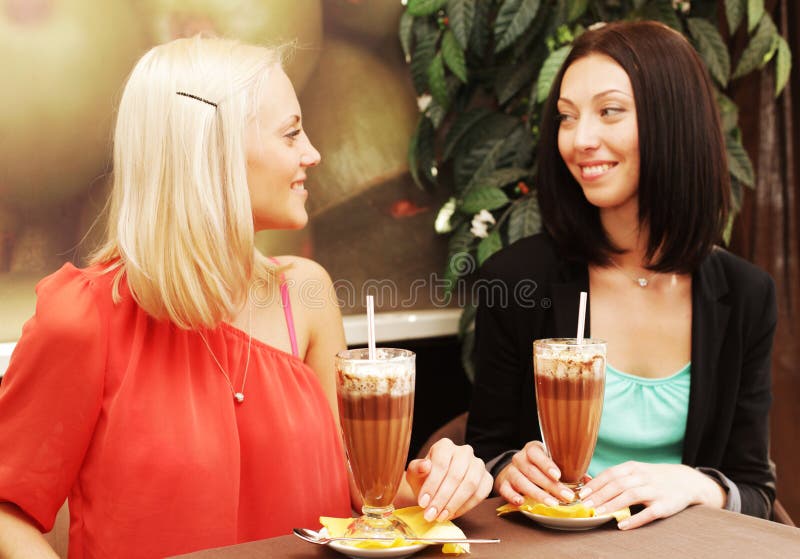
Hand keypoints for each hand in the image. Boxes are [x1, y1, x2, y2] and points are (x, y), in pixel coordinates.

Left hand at [405, 438, 492, 521]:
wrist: (436, 488)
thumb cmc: (424, 478)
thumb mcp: (415, 474)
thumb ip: (416, 469)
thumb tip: (425, 466)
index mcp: (445, 446)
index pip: (441, 464)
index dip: (432, 485)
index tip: (423, 503)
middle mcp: (464, 451)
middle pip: (456, 475)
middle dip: (442, 498)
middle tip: (431, 515)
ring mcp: (478, 464)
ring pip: (470, 484)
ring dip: (454, 504)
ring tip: (441, 517)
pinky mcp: (487, 479)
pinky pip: (480, 494)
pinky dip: (466, 507)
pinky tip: (452, 514)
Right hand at [495, 440, 576, 506]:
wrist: (515, 469)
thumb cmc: (539, 466)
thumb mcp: (551, 462)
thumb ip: (567, 469)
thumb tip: (588, 480)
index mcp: (531, 449)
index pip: (536, 454)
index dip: (546, 464)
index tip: (558, 475)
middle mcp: (519, 459)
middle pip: (533, 472)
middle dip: (551, 486)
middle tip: (566, 496)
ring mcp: (510, 471)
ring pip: (522, 482)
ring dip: (538, 494)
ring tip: (552, 503)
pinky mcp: (503, 484)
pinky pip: (505, 490)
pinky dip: (512, 496)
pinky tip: (522, 502)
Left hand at [578, 462, 726, 529]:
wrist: (687, 481)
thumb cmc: (653, 477)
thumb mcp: (636, 471)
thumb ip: (615, 477)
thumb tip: (588, 483)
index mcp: (633, 468)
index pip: (610, 474)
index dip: (595, 484)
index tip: (582, 493)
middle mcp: (643, 477)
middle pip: (618, 485)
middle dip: (600, 495)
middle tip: (586, 505)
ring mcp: (655, 491)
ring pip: (631, 496)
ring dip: (613, 505)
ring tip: (599, 513)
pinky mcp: (665, 505)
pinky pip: (649, 513)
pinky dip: (635, 519)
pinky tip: (622, 525)